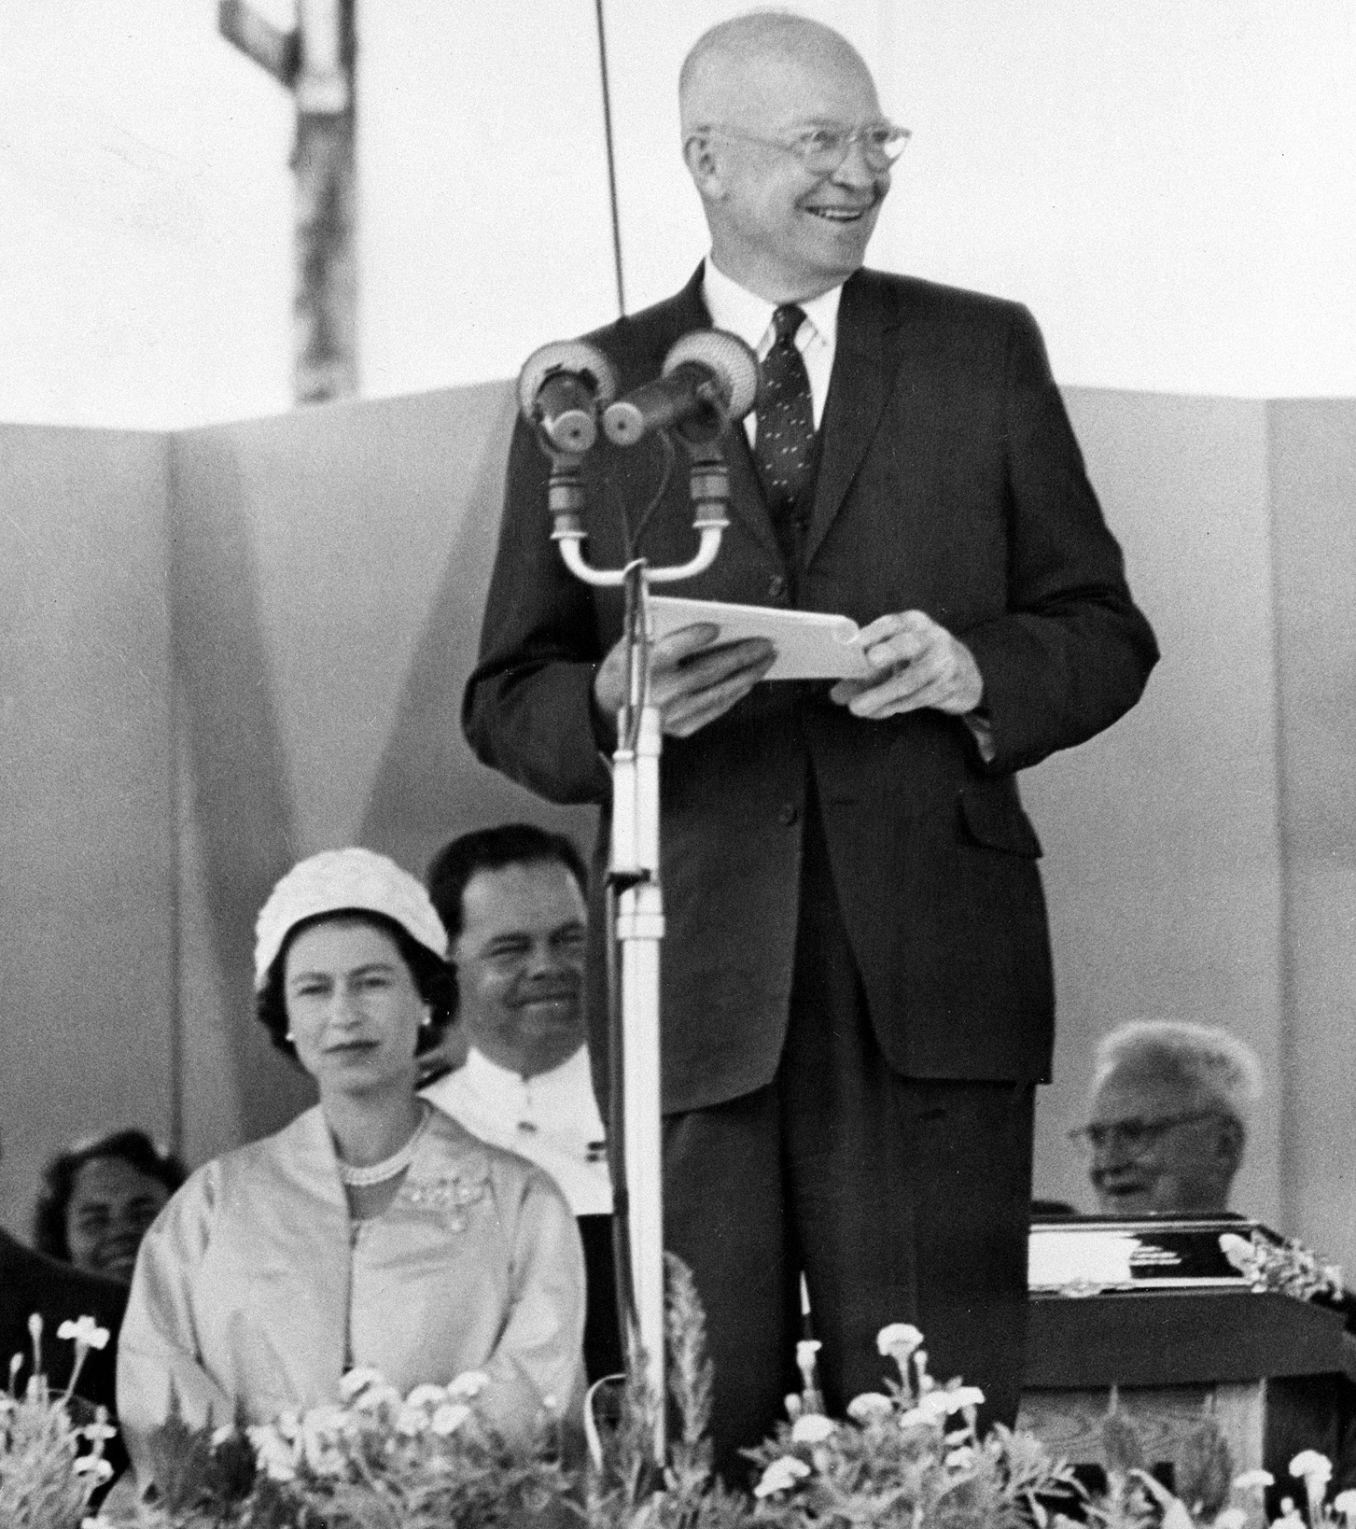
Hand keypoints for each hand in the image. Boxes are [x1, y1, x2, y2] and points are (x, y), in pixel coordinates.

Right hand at [593, 623, 775, 737]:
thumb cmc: (624, 669)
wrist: (608, 708)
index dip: (695, 637)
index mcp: (645, 666)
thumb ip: (657, 628)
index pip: (672, 649)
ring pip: (720, 691)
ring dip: (747, 674)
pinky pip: (716, 708)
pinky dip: (735, 693)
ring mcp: (674, 712)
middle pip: (708, 671)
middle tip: (765, 643)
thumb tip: (690, 615)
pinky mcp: (683, 726)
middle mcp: (661, 691)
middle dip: (742, 656)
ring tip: (765, 659)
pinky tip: (748, 680)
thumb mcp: (631, 641)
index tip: (716, 626)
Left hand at [829, 611, 982, 718]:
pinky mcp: (948, 686)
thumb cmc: (917, 660)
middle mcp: (931, 638)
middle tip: (870, 659)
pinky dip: (892, 707)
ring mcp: (943, 662)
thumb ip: (864, 673)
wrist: (963, 674)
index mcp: (913, 623)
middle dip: (890, 651)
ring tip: (856, 707)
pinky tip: (875, 713)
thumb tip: (836, 695)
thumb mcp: (893, 658)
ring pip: (910, 680)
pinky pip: (916, 699)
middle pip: (909, 644)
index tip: (855, 644)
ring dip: (882, 695)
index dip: (873, 633)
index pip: (892, 624)